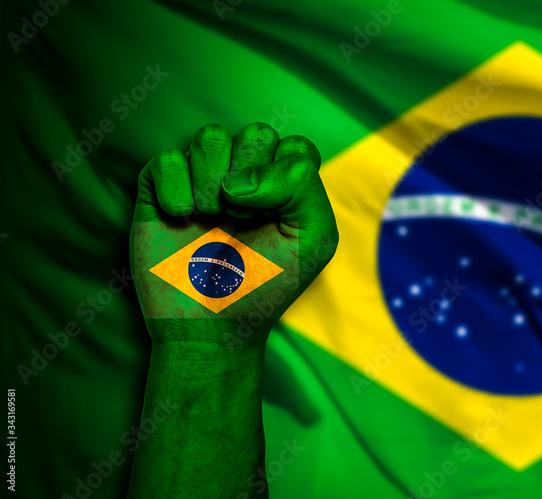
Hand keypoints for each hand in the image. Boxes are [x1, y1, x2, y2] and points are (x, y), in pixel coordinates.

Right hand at [130, 122, 337, 349]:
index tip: (277, 218)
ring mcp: (202, 179)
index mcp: (285, 185)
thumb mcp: (312, 238)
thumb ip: (300, 185)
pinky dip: (177, 192)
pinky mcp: (160, 189)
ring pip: (210, 136)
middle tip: (243, 220)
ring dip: (214, 183)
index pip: (296, 147)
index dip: (287, 179)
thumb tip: (238, 178)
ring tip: (213, 219)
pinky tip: (183, 220)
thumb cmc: (267, 284)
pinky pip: (167, 159)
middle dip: (253, 179)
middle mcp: (245, 175)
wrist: (212, 325)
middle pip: (256, 133)